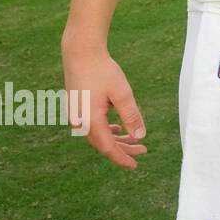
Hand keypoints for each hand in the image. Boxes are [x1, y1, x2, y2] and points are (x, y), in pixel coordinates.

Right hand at [62, 41, 146, 169]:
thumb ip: (131, 115)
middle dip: (123, 149)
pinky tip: (117, 127)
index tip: (135, 166)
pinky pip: (93, 126)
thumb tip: (140, 136)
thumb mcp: (123, 93)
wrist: (80, 53)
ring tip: (134, 140)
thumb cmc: (102, 71)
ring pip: (99, 135)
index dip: (122, 158)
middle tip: (143, 151)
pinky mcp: (77, 108)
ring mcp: (76, 115)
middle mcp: (80, 122)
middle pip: (103, 143)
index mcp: (91, 121)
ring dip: (116, 138)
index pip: (108, 148)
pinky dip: (107, 129)